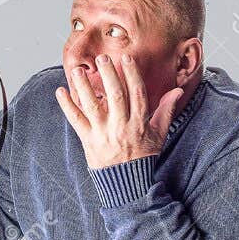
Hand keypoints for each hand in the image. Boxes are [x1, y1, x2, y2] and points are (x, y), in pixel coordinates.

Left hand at [55, 53, 183, 168]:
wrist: (127, 182)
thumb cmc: (143, 155)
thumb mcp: (159, 134)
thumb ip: (166, 110)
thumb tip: (178, 90)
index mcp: (140, 123)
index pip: (137, 94)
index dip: (132, 74)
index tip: (126, 57)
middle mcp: (121, 126)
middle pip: (115, 96)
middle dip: (109, 75)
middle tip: (102, 58)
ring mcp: (103, 133)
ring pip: (92, 106)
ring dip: (84, 87)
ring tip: (77, 70)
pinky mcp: (88, 139)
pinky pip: (76, 120)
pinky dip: (67, 105)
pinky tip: (60, 90)